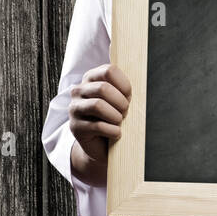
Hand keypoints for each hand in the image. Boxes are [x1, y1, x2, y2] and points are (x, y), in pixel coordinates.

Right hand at [68, 63, 130, 183]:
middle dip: (120, 102)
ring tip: (119, 122)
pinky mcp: (75, 127)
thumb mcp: (120, 100)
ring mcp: (74, 109)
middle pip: (102, 88)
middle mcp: (79, 91)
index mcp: (91, 78)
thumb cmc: (114, 118)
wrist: (102, 145)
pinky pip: (98, 126)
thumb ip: (125, 89)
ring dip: (115, 116)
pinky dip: (113, 131)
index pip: (108, 70)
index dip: (124, 85)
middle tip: (126, 112)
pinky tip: (116, 134)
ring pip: (97, 105)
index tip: (129, 96)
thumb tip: (142, 80)